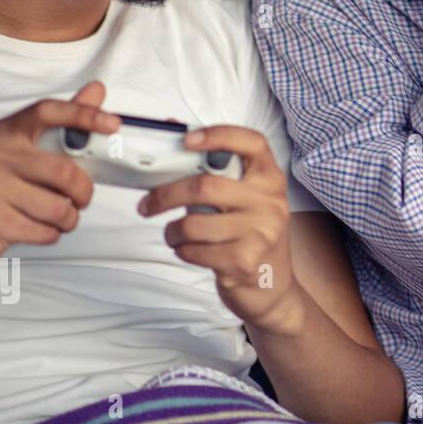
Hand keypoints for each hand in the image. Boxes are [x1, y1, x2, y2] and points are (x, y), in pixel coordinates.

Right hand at [0, 81, 116, 263]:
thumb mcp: (16, 151)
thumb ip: (59, 125)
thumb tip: (96, 90)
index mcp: (3, 133)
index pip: (46, 112)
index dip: (83, 115)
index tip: (113, 124)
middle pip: (64, 172)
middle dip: (84, 192)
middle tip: (81, 198)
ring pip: (59, 207)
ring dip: (68, 218)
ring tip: (57, 216)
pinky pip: (46, 231)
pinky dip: (52, 234)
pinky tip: (38, 229)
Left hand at [136, 125, 297, 332]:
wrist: (274, 289)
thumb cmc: (251, 237)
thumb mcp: (246, 201)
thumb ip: (216, 174)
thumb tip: (173, 135)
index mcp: (269, 179)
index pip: (251, 143)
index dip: (218, 135)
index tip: (187, 140)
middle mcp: (270, 202)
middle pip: (205, 186)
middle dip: (166, 195)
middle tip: (148, 203)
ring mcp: (260, 233)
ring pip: (193, 223)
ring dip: (172, 231)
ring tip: (175, 235)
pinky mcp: (244, 262)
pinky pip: (194, 250)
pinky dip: (182, 250)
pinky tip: (190, 250)